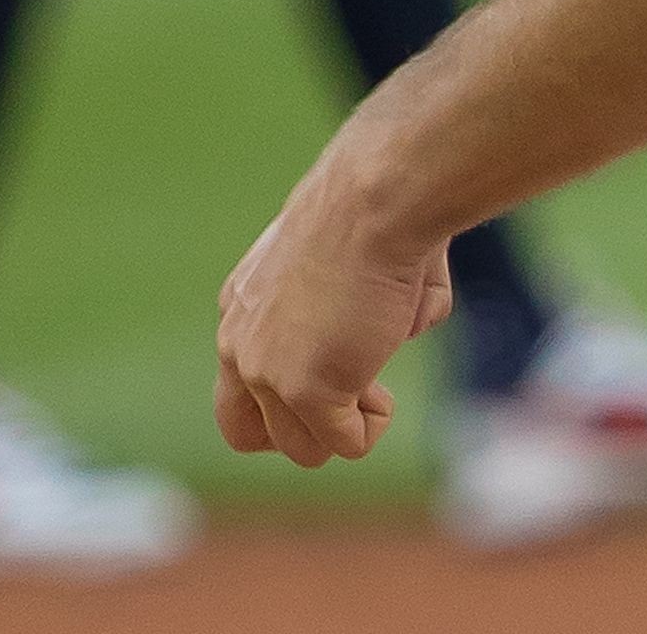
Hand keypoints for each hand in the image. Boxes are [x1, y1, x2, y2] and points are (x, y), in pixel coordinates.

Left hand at [214, 167, 452, 468]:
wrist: (377, 198)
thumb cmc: (378, 205)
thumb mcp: (343, 257)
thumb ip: (353, 301)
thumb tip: (407, 324)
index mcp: (242, 304)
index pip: (244, 375)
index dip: (298, 377)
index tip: (346, 348)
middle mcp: (239, 344)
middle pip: (243, 432)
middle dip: (295, 430)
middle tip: (344, 399)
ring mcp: (269, 375)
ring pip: (300, 447)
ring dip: (345, 426)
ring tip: (376, 386)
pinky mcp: (308, 394)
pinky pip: (346, 444)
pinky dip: (374, 425)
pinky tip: (387, 389)